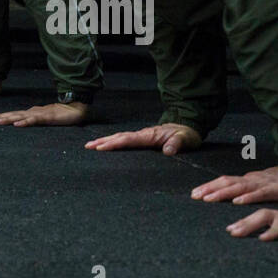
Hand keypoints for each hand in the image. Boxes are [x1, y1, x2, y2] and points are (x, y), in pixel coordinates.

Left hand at [0, 102, 87, 126]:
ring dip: (8, 119)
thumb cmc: (61, 113)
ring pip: (21, 117)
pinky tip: (17, 124)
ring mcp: (39, 114)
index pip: (14, 115)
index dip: (2, 117)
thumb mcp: (45, 118)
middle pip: (14, 115)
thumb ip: (35, 118)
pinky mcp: (47, 117)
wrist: (76, 108)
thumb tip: (24, 121)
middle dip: (0, 118)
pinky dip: (25, 122)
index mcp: (32, 113)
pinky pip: (34, 120)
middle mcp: (33, 112)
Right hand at [84, 123, 201, 155]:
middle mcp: (144, 134)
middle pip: (120, 137)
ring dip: (105, 140)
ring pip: (120, 137)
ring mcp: (142, 136)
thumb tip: (168, 151)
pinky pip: (125, 140)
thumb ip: (177, 143)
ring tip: (91, 146)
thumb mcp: (186, 139)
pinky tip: (106, 146)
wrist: (189, 127)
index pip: (129, 140)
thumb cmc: (187, 135)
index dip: (115, 143)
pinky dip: (113, 141)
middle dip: (104, 141)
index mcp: (151, 135)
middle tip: (88, 147)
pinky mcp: (143, 139)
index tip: (102, 147)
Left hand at [192, 165, 277, 204]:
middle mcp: (254, 179)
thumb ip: (250, 189)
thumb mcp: (264, 185)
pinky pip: (261, 193)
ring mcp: (265, 183)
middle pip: (229, 182)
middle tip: (195, 196)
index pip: (226, 181)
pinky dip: (248, 197)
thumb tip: (233, 194)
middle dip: (210, 189)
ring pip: (241, 187)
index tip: (194, 194)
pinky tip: (238, 201)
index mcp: (250, 179)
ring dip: (223, 193)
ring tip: (209, 199)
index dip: (210, 186)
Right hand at [226, 192, 277, 244]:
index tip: (262, 239)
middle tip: (232, 232)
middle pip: (264, 216)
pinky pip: (260, 220)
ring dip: (243, 222)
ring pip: (259, 217)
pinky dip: (245, 221)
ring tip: (229, 231)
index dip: (273, 229)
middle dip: (249, 224)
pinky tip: (235, 228)